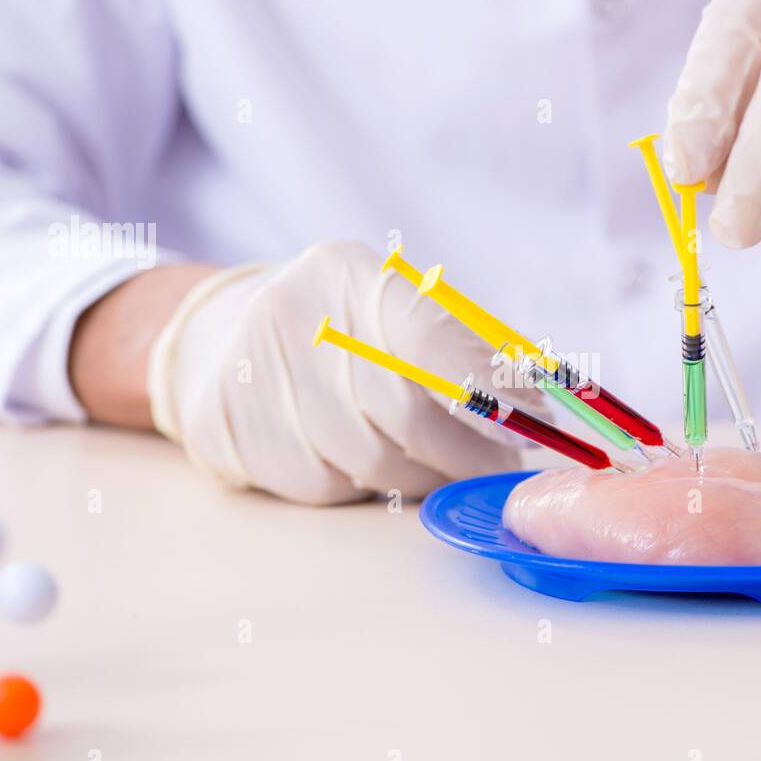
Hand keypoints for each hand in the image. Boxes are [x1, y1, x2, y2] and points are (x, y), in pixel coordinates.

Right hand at [145, 242, 541, 503]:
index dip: (485, 390)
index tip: (531, 426)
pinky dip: (363, 487)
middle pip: (404, 413)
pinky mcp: (224, 429)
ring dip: (422, 476)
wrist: (221, 337)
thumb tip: (539, 404)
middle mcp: (290, 315)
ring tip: (439, 466)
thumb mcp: (395, 309)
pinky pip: (326, 487)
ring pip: (370, 461)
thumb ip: (464, 347)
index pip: (429, 337)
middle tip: (499, 466)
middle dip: (466, 452)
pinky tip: (366, 463)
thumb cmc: (342, 331)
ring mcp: (250, 374)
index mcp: (346, 273)